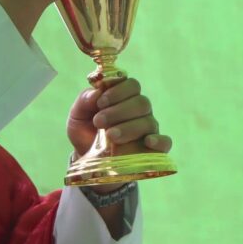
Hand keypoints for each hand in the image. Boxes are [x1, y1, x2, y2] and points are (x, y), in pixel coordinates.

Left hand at [66, 77, 172, 192]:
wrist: (87, 158)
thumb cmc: (85, 131)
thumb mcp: (77, 115)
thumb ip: (84, 101)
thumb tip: (96, 92)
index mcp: (123, 97)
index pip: (131, 85)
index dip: (117, 90)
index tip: (100, 102)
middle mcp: (139, 111)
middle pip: (141, 102)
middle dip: (119, 111)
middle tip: (99, 121)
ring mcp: (148, 129)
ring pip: (149, 122)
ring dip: (129, 127)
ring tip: (110, 136)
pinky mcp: (154, 148)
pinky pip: (165, 142)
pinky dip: (159, 140)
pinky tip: (148, 142)